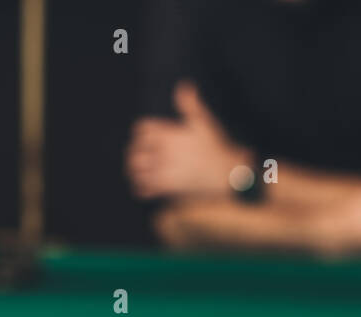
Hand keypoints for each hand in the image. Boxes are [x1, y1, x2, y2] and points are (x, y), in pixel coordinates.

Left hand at [126, 81, 251, 199]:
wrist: (227, 174)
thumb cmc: (216, 147)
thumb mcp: (204, 122)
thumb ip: (191, 104)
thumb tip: (185, 85)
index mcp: (170, 134)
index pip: (143, 129)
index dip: (141, 131)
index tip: (143, 135)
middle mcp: (165, 152)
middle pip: (135, 150)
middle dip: (133, 151)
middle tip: (135, 153)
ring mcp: (165, 170)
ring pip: (136, 170)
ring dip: (133, 169)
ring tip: (134, 170)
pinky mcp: (168, 187)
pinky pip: (145, 188)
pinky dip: (140, 187)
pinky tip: (142, 185)